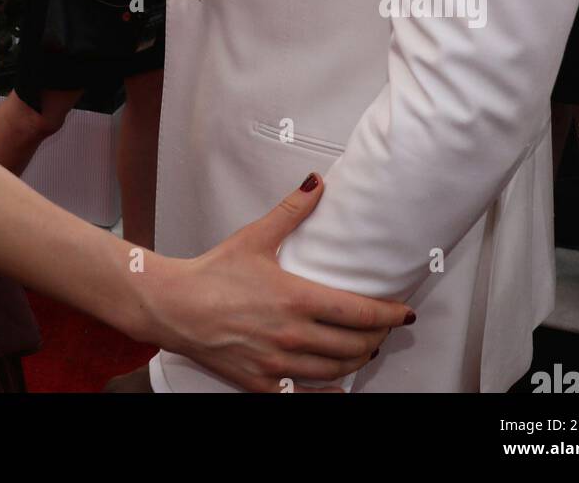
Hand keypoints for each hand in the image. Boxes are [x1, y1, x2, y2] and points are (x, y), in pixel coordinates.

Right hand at [139, 175, 413, 392]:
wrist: (175, 307)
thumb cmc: (213, 273)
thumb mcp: (256, 237)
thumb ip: (291, 211)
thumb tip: (317, 183)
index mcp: (296, 299)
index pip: (358, 313)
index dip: (388, 315)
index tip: (403, 312)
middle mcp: (293, 336)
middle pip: (354, 346)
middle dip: (377, 338)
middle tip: (384, 328)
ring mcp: (279, 364)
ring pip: (336, 372)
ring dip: (357, 362)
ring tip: (364, 349)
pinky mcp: (263, 384)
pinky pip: (307, 395)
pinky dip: (328, 390)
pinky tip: (336, 383)